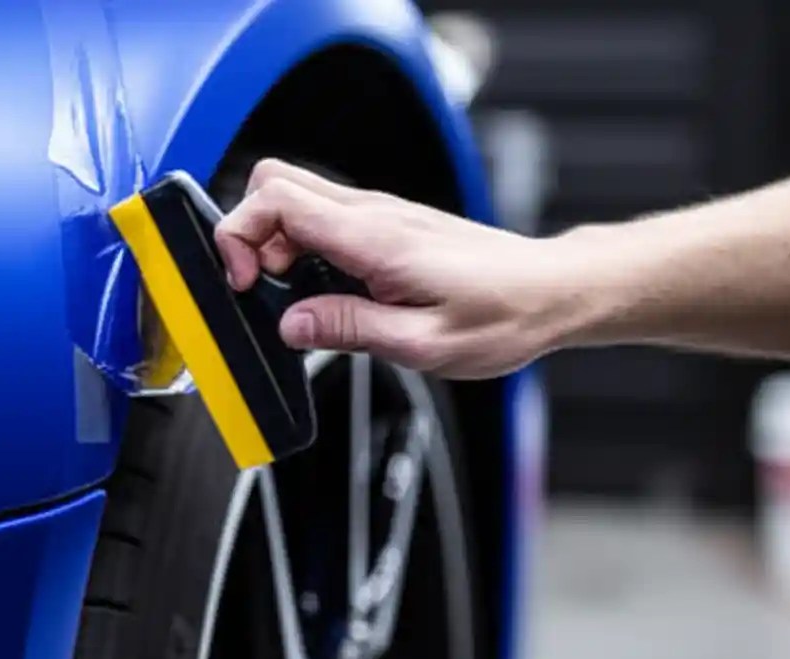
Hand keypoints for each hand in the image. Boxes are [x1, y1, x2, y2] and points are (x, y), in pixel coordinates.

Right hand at [214, 159, 591, 378]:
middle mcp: (373, 213)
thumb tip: (289, 325)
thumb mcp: (421, 344)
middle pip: (274, 183)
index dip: (240, 236)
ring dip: (276, 244)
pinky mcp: (386, 224)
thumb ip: (349, 331)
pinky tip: (325, 291)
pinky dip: (303, 247)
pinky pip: (323, 217)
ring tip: (298, 298)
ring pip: (295, 197)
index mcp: (375, 237)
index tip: (244, 284)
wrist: (549, 291)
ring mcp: (379, 213)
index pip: (275, 199)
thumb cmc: (502, 315)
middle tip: (264, 289)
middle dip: (249, 234)